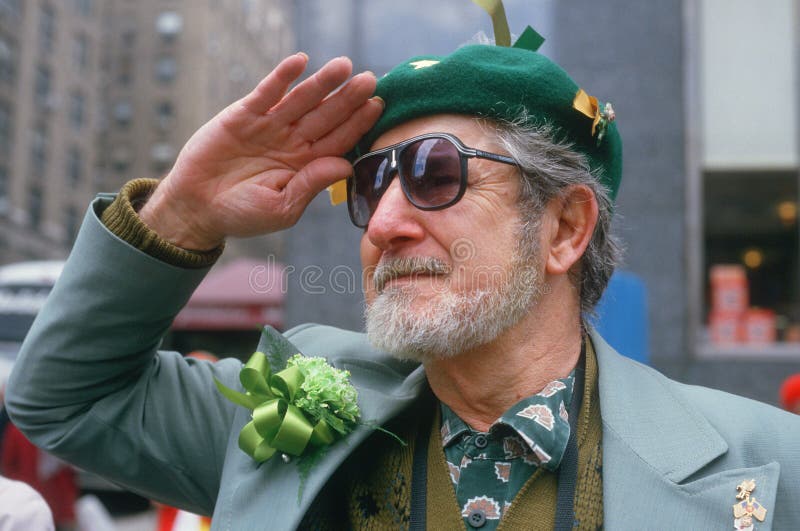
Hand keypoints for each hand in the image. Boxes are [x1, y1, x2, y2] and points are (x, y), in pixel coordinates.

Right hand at [139, 53, 381, 249]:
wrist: (197, 208)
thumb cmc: (243, 214)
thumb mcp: (282, 207)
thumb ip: (311, 185)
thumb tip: (345, 166)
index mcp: (307, 164)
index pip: (338, 140)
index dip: (358, 123)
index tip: (377, 106)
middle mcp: (293, 141)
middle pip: (326, 116)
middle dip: (348, 98)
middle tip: (370, 80)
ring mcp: (270, 126)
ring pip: (301, 100)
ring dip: (322, 83)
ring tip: (343, 66)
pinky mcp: (244, 116)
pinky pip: (267, 92)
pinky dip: (282, 77)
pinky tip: (300, 62)